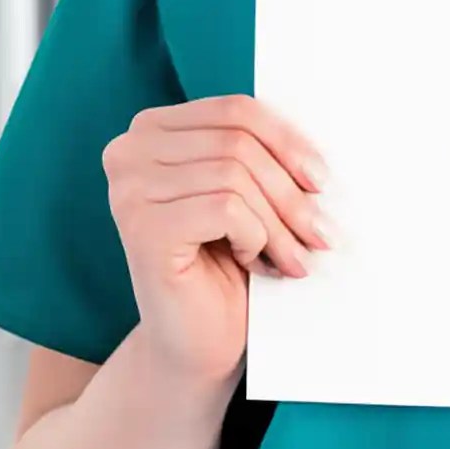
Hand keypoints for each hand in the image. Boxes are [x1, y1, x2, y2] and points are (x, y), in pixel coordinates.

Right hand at [102, 95, 332, 381]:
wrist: (199, 338)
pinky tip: (251, 262)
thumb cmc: (227, 262)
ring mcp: (129, 189)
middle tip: (318, 232)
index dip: (289, 142)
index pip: (237, 109)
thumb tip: (320, 140)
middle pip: (239, 142)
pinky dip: (254, 237)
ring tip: (292, 256)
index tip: (320, 181)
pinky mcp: (140, 227)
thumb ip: (264, 153)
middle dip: (290, 192)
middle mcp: (129, 151)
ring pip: (235, 175)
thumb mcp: (250, 193)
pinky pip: (225, 209)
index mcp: (154, 129)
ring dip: (279, 223)